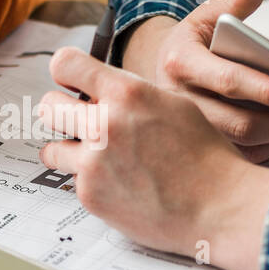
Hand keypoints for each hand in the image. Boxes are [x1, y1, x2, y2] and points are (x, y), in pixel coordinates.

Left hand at [37, 48, 268, 269]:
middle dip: (61, 112)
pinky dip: (91, 182)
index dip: (65, 72)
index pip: (65, 64)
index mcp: (127, 93)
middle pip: (48, 106)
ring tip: (95, 157)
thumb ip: (131, 95)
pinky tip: (119, 184)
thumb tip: (98, 89)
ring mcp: (94, 163)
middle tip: (77, 122)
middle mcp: (104, 124)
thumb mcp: (173, 105)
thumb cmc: (205, 155)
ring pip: (50, 149)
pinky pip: (73, 181)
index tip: (70, 82)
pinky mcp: (91, 195)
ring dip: (68, 151)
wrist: (220, 205)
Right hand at [120, 0, 268, 162]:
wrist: (162, 71)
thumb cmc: (194, 42)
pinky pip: (238, 159)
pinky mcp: (196, 149)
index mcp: (181, 62)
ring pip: (239, 147)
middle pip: (237, 124)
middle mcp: (178, 102)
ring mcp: (185, 132)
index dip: (268, 91)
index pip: (229, 80)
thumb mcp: (209, 15)